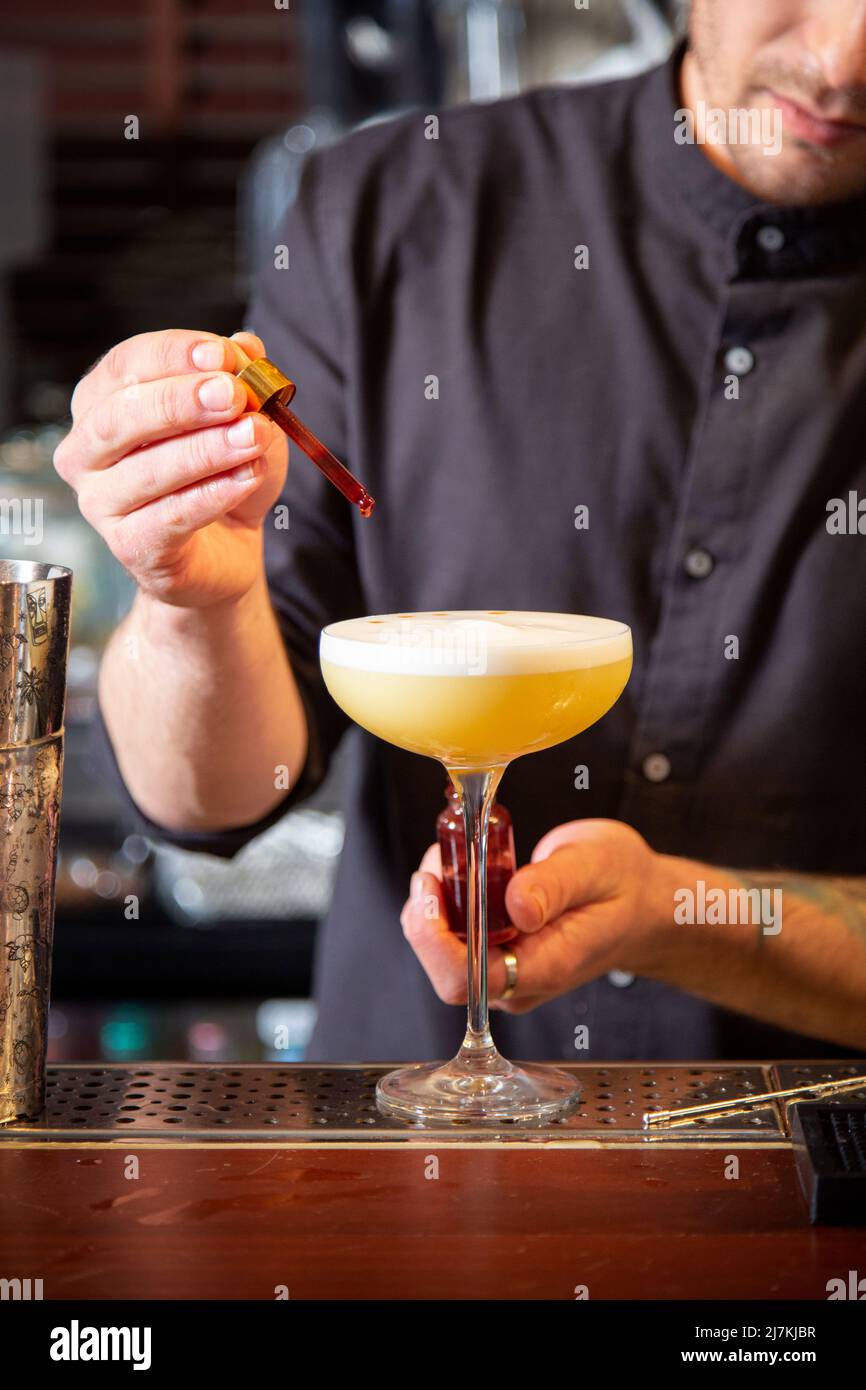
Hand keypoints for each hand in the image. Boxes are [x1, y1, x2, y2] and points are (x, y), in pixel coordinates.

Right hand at [53, 329, 287, 608]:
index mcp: (102, 402)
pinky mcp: (130, 546)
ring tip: (253, 436)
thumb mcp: (242, 420)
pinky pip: (169, 517)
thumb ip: (242, 381)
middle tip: (234, 394)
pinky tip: (248, 476)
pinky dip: (213, 494)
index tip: (222, 354)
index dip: (174, 355)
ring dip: (207, 449)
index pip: (126, 365)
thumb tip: (246, 344)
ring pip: (147, 469)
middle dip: (181, 401)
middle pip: (121, 415)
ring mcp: (100, 502)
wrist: (225, 552)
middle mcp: (87, 450)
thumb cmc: (221, 477)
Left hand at [401, 819, 661, 1012]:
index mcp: (543, 968)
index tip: (430, 883)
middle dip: (428, 911)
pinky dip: (447, 900)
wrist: (643, 903)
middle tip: (443, 857)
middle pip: (443, 966)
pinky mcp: (499, 954)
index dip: (432, 936)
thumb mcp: (596, 867)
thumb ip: (555, 886)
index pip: (463, 978)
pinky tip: (463, 869)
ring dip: (435, 901)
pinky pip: (455, 937)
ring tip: (455, 855)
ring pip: (443, 950)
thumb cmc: (625, 886)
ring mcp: (507, 971)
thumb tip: (517, 907)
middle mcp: (518, 981)